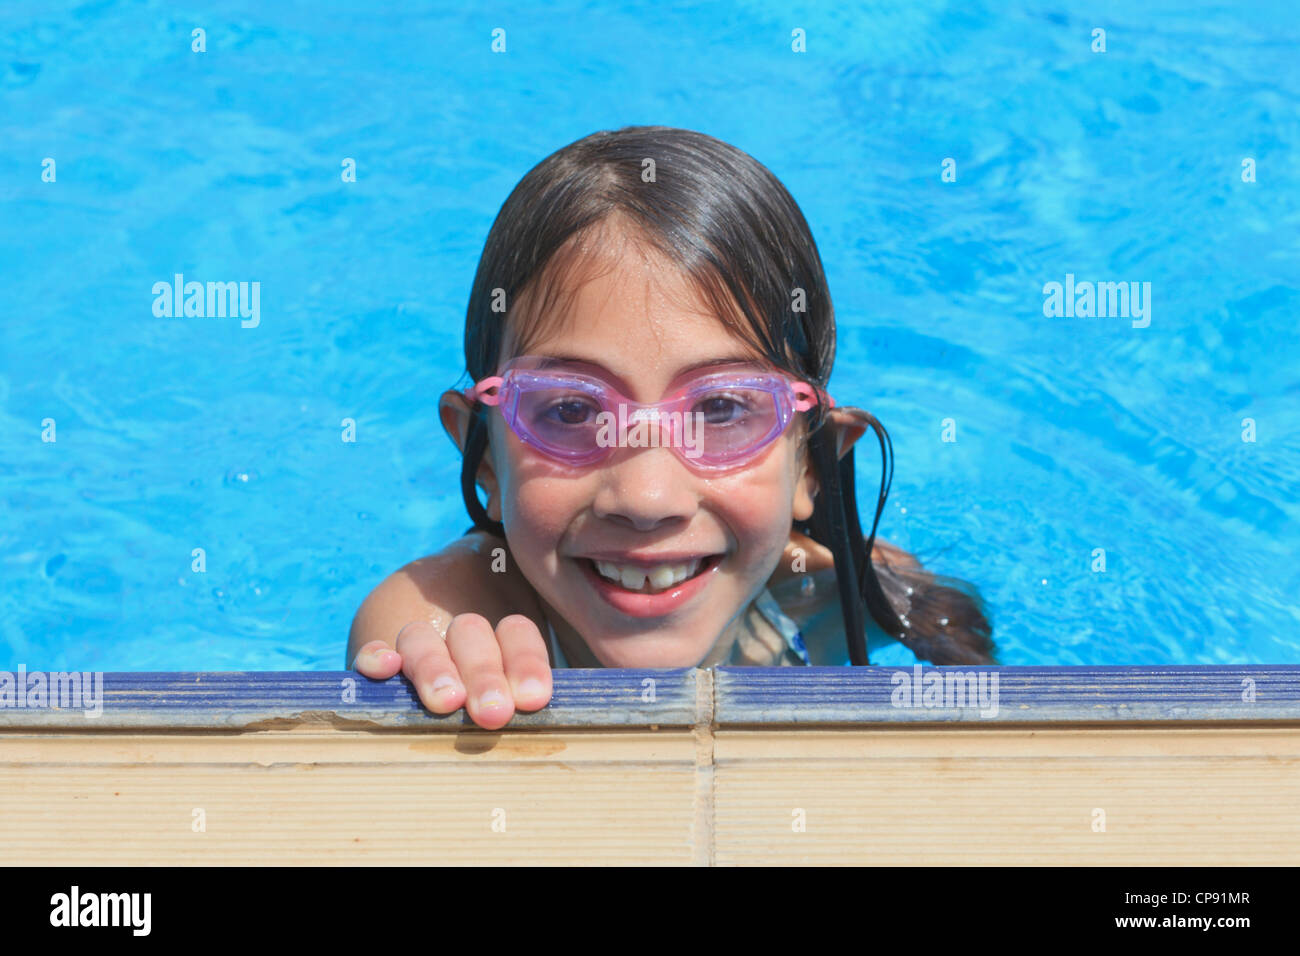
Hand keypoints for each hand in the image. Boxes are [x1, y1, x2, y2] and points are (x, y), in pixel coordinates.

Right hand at [351, 613, 553, 729]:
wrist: (441, 755)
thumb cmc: (495, 739)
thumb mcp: (516, 722)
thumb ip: (525, 714)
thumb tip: (536, 720)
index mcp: (501, 648)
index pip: (516, 633)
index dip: (526, 661)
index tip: (532, 698)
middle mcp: (458, 644)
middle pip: (470, 633)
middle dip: (483, 673)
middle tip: (494, 713)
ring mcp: (416, 654)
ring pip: (420, 638)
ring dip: (434, 667)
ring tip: (447, 702)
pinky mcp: (377, 672)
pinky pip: (371, 654)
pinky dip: (377, 657)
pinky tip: (387, 668)